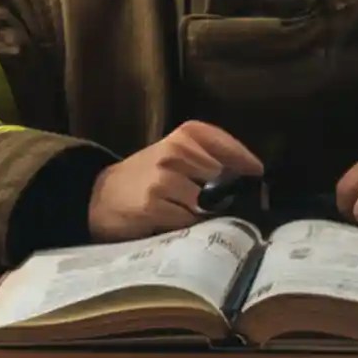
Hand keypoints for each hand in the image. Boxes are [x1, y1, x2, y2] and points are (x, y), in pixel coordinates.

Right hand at [88, 120, 262, 242]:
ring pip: (207, 202)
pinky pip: (187, 220)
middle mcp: (176, 149)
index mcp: (188, 133)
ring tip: (188, 211)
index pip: (231, 148)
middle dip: (227, 195)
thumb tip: (253, 181)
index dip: (247, 165)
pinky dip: (186, 224)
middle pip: (223, 180)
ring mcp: (164, 176)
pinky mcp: (153, 203)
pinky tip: (172, 220)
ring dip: (205, 213)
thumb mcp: (179, 154)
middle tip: (218, 204)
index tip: (256, 178)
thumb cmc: (149, 175)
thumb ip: (212, 160)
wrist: (102, 195)